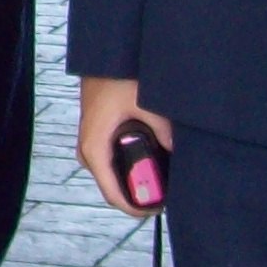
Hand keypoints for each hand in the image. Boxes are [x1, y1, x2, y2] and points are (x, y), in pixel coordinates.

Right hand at [75, 77, 170, 215]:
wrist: (103, 56)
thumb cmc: (116, 77)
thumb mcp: (145, 104)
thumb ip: (162, 130)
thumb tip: (176, 152)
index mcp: (95, 146)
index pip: (113, 193)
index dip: (136, 207)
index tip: (159, 209)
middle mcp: (89, 149)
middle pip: (114, 187)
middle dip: (140, 193)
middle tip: (167, 191)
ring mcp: (93, 143)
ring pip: (114, 174)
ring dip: (137, 178)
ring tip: (163, 173)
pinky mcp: (99, 136)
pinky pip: (114, 161)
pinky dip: (132, 164)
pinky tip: (153, 157)